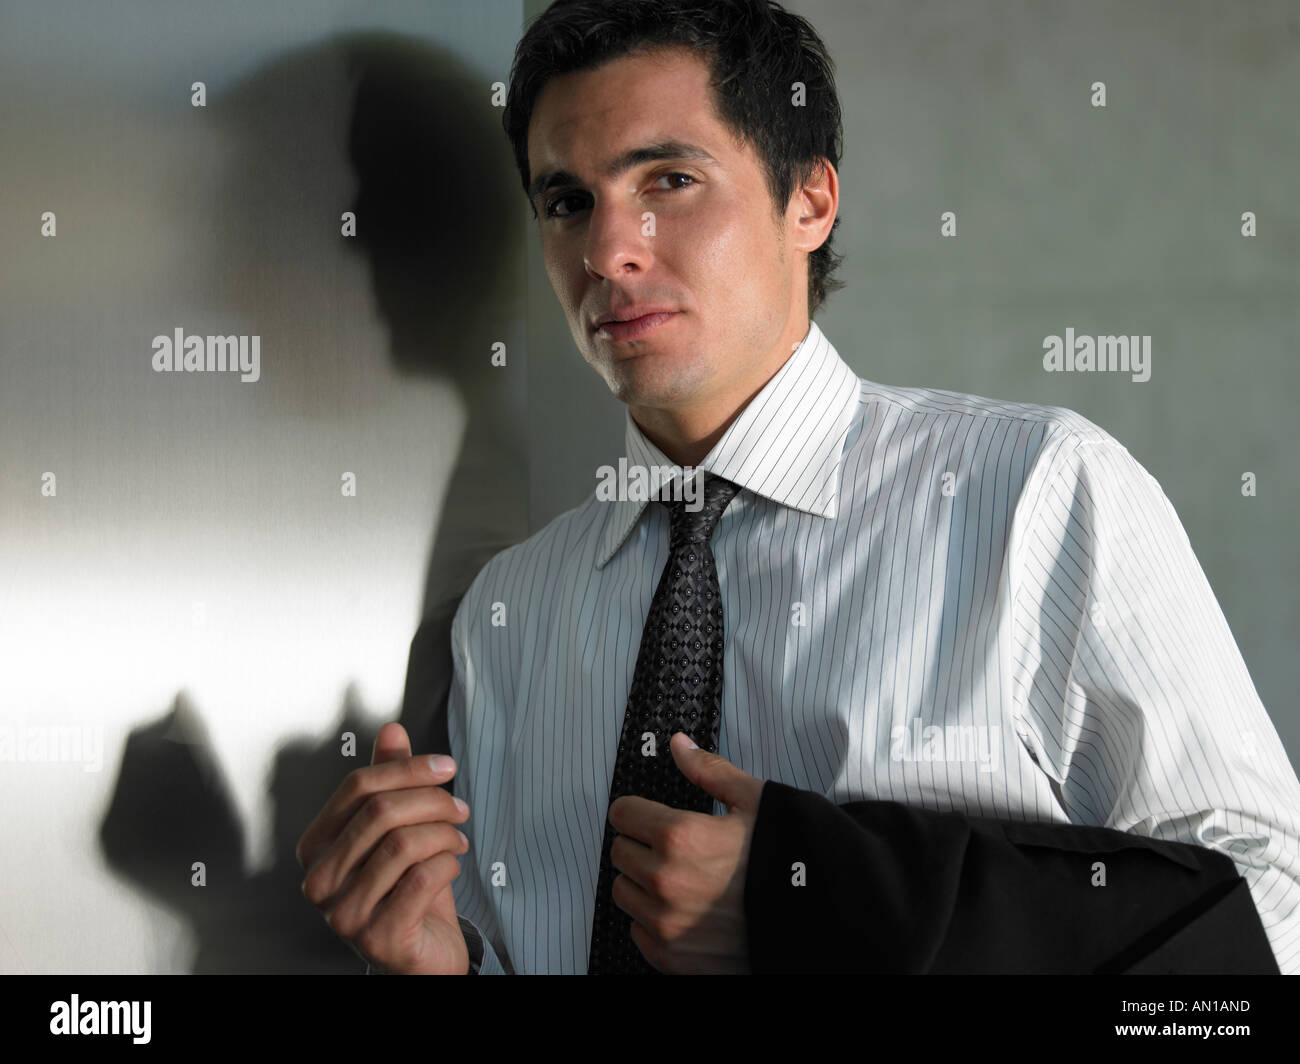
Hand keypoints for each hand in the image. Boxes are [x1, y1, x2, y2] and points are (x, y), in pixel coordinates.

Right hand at [296, 722, 472, 973]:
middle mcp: (319, 881)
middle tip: (460, 809)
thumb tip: (392, 729)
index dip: (408, 768)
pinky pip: (421, 879)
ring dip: (444, 834)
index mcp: (316, 846)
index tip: (447, 766)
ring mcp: (343, 914)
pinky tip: (452, 868)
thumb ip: (390, 782)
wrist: (423, 954)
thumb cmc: (408, 889)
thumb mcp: (400, 829)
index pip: (358, 787)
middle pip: (381, 812)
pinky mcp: (376, 938)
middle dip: (433, 801)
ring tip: (458, 840)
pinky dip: (448, 865)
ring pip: (403, 844)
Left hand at [608, 732, 764, 973]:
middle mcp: (665, 881)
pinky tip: (687, 910)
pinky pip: (639, 930)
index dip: (637, 810)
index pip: (622, 814)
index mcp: (680, 837)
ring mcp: (666, 924)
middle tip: (673, 849)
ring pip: (624, 892)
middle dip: (640, 845)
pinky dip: (654, 919)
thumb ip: (709, 771)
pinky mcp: (671, 957)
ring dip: (643, 883)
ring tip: (682, 880)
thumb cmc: (788, 858)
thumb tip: (679, 745)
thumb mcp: (755, 802)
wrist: (818, 919)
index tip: (650, 816)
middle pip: (619, 853)